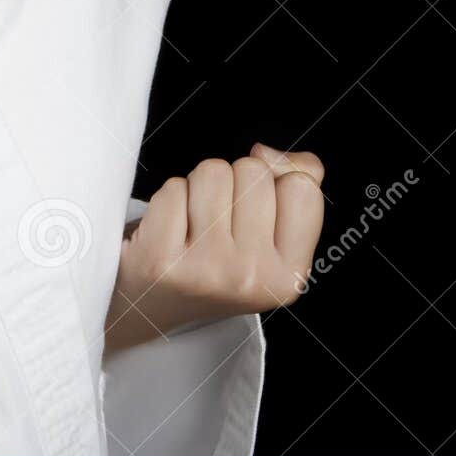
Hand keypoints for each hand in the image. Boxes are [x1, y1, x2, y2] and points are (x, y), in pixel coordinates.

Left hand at [103, 143, 325, 354]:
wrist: (152, 304)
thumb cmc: (216, 261)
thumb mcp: (272, 238)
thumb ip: (293, 186)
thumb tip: (267, 152)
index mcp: (290, 275)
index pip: (302, 186)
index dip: (275, 185)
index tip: (255, 214)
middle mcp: (253, 277)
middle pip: (253, 170)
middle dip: (234, 183)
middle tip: (219, 222)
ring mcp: (207, 270)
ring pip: (212, 171)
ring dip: (199, 186)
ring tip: (194, 224)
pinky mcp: (161, 260)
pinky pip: (173, 188)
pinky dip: (168, 199)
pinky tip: (169, 231)